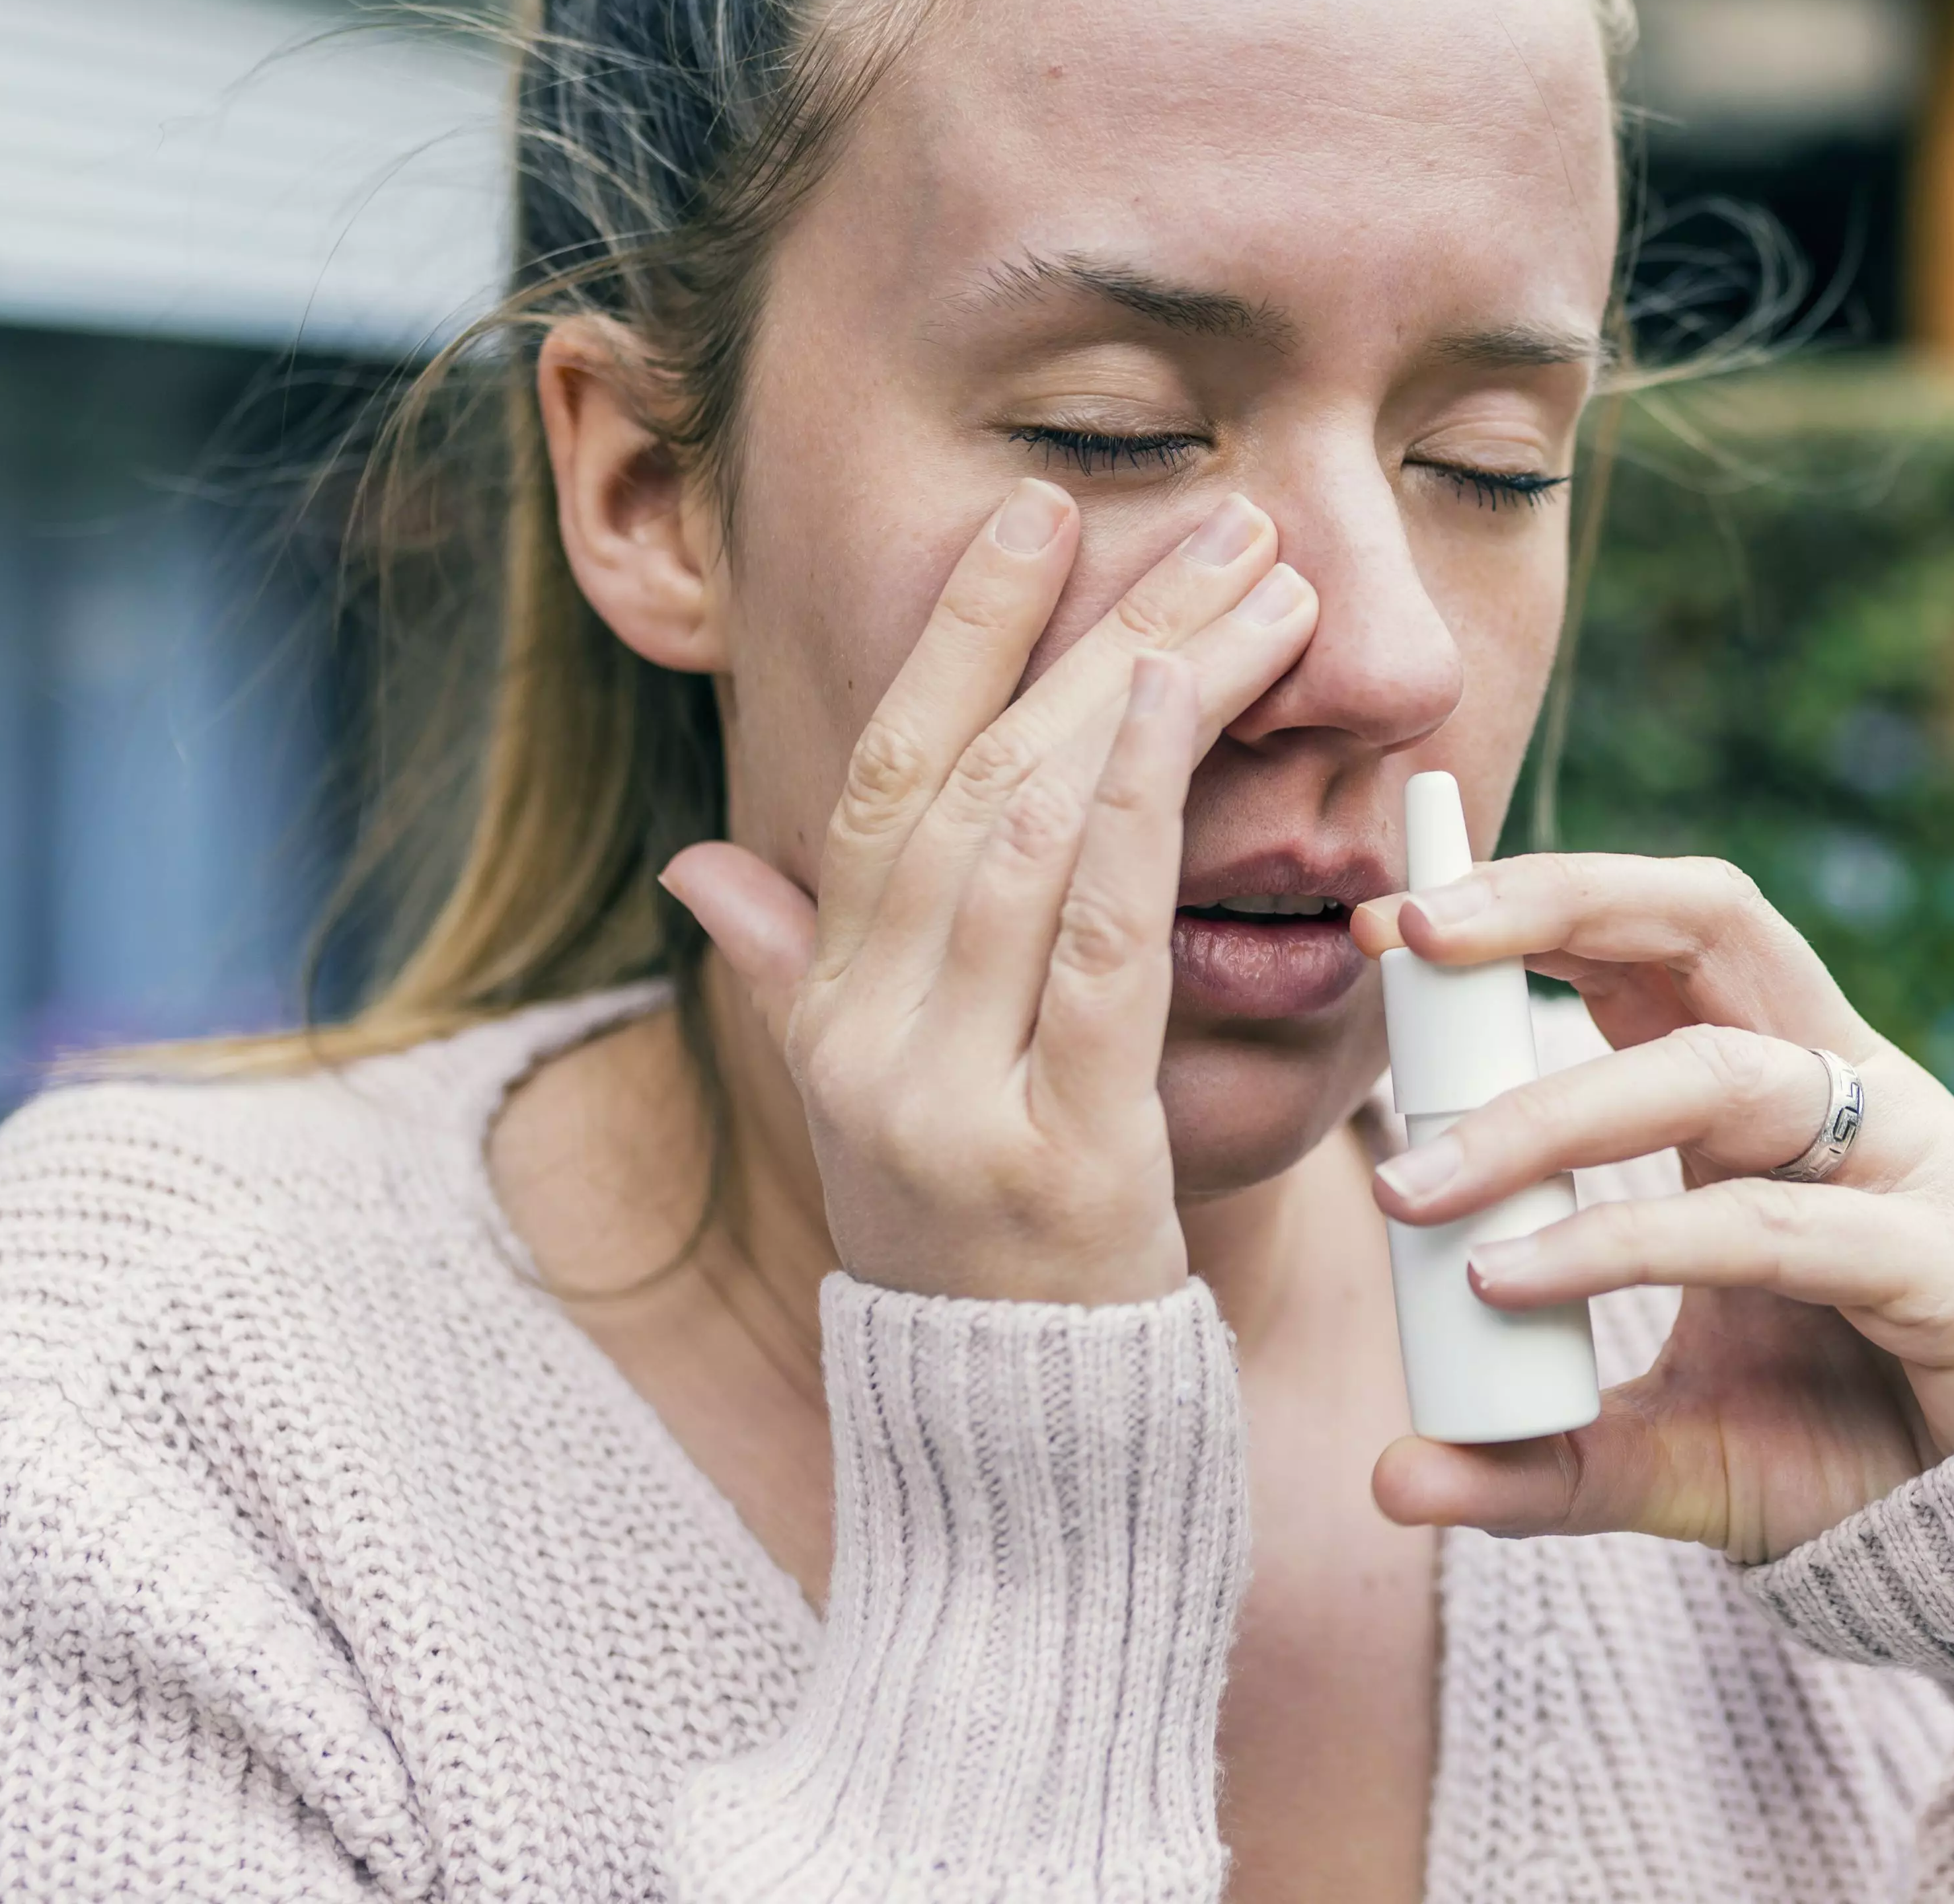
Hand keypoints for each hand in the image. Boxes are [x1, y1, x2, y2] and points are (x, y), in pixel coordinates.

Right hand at [659, 483, 1316, 1305]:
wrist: (1017, 1444)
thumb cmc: (973, 1253)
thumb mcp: (868, 1106)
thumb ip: (792, 975)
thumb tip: (704, 866)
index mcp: (833, 1009)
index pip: (881, 776)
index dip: (955, 634)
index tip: (1035, 509)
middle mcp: (871, 1038)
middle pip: (978, 780)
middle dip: (1099, 631)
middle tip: (1219, 521)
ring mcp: (950, 1096)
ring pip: (1033, 837)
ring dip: (1148, 689)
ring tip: (1249, 584)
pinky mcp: (1057, 1155)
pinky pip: (1095, 953)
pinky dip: (1134, 821)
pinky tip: (1185, 717)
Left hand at [1352, 855, 1953, 1561]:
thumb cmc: (1837, 1449)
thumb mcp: (1662, 1455)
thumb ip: (1539, 1457)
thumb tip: (1393, 1476)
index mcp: (1771, 1091)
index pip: (1652, 944)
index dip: (1534, 907)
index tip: (1389, 923)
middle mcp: (1843, 1091)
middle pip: (1709, 922)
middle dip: (1558, 901)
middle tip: (1416, 936)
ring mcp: (1910, 1162)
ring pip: (1722, 1073)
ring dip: (1552, 1115)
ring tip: (1417, 1189)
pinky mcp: (1949, 1265)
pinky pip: (1776, 1231)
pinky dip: (1635, 1244)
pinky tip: (1521, 1277)